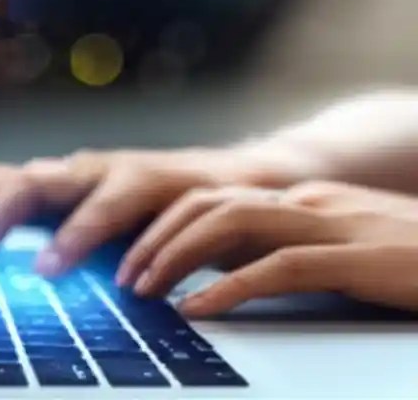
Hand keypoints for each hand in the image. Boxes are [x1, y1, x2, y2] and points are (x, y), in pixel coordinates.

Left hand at [0, 147, 280, 275]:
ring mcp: (114, 173)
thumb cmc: (155, 221)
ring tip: (38, 275)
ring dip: (45, 231)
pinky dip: (110, 236)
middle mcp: (76, 173)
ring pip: (62, 185)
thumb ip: (56, 254)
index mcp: (55, 187)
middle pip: (13, 182)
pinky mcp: (159, 182)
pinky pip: (122, 205)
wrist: (240, 189)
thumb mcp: (96, 241)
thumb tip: (0, 293)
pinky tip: (110, 276)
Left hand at [116, 181, 417, 316]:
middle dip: (155, 236)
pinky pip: (277, 268)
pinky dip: (227, 288)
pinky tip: (196, 310)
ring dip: (176, 255)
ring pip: (231, 222)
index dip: (165, 225)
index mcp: (305, 201)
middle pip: (209, 202)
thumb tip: (220, 276)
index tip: (130, 259)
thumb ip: (286, 254)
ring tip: (144, 290)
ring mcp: (335, 224)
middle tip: (121, 277)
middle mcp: (312, 202)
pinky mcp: (358, 258)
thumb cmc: (416, 265)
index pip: (215, 198)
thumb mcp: (342, 256)